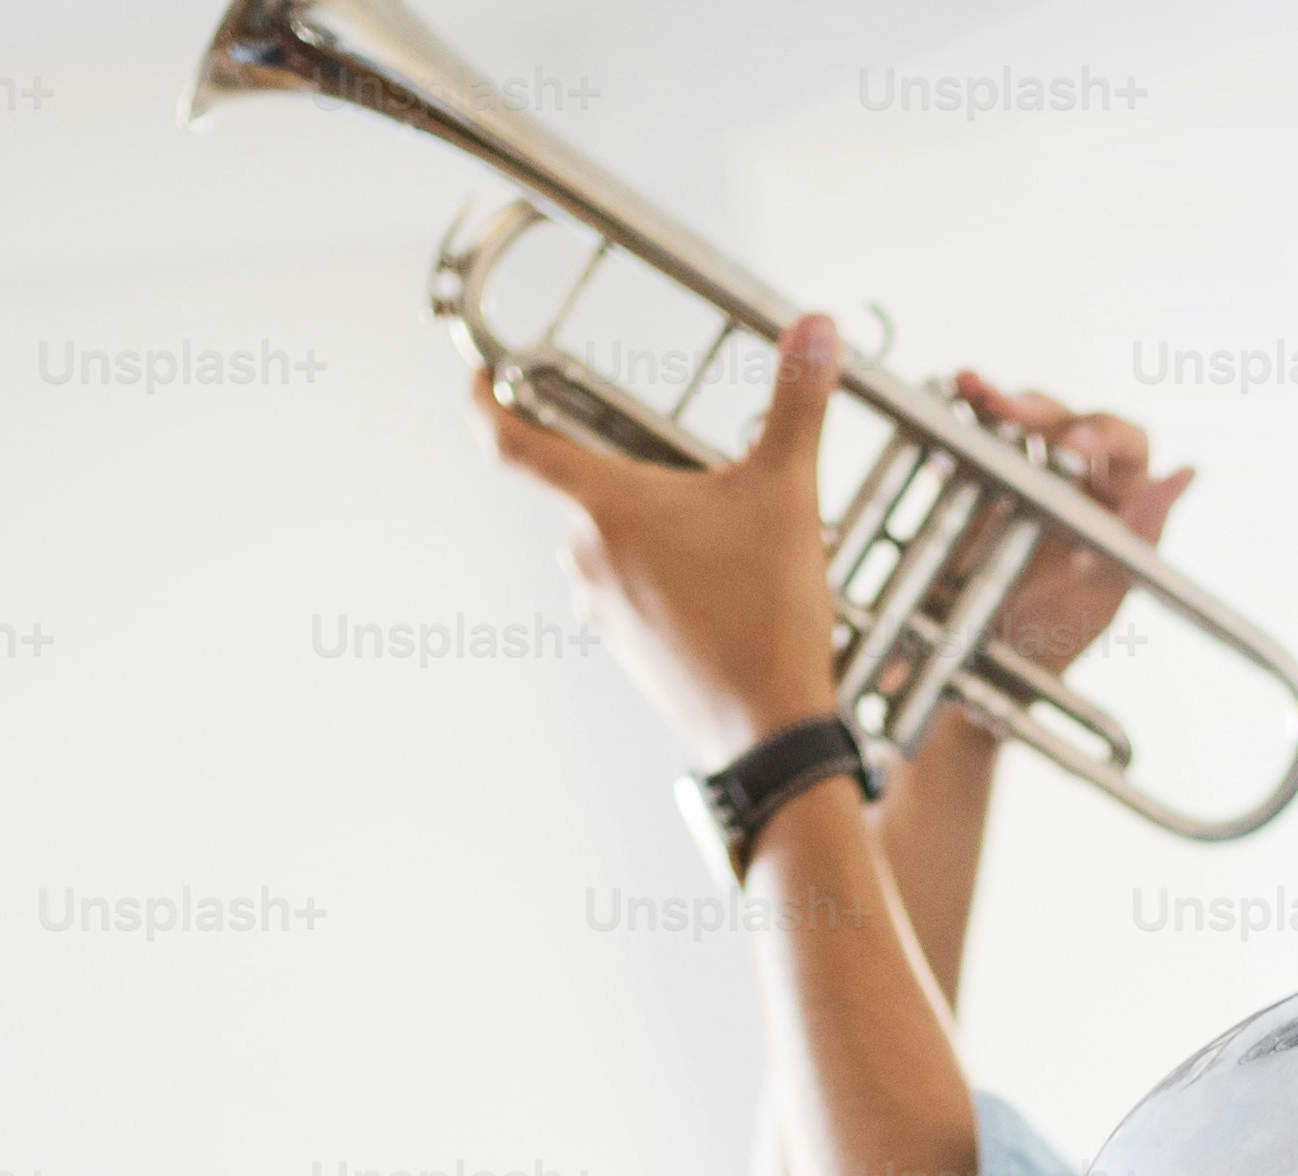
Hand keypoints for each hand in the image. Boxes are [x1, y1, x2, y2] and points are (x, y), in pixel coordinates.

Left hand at [470, 306, 846, 772]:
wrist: (767, 729)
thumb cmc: (767, 610)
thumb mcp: (788, 493)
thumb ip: (797, 402)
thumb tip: (819, 325)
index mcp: (607, 508)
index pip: (510, 445)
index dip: (485, 404)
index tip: (478, 381)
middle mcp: (587, 557)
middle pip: (576, 488)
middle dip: (617, 463)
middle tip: (669, 449)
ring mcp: (600, 607)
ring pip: (605, 541)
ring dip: (644, 523)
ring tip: (713, 525)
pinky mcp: (624, 646)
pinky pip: (626, 588)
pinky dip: (656, 570)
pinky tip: (715, 580)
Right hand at [944, 369, 1188, 677]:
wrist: (988, 656)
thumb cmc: (1060, 631)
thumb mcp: (1104, 588)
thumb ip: (1141, 530)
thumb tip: (1188, 473)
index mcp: (1123, 497)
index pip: (1127, 444)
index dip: (1104, 433)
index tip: (1075, 445)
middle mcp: (1080, 475)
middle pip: (1066, 421)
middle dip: (1038, 410)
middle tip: (1009, 409)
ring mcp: (1031, 470)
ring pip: (1023, 418)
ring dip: (998, 398)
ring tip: (971, 386)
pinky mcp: (988, 474)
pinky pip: (982, 432)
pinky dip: (969, 408)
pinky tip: (954, 389)